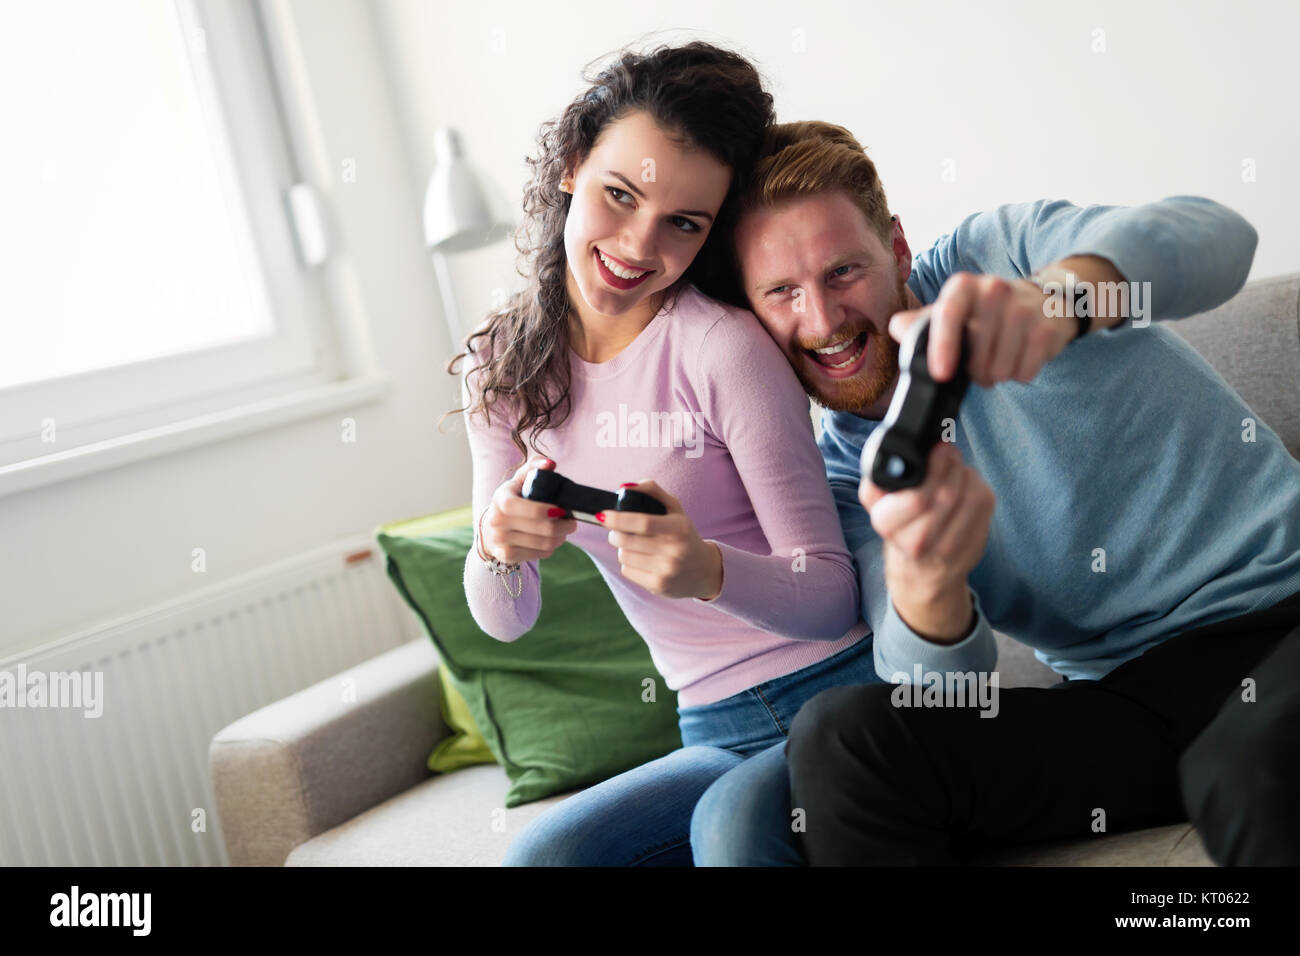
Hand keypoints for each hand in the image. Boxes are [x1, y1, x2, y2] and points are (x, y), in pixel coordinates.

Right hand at [479, 457, 577, 563]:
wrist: (490, 527)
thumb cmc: (512, 498)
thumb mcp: (520, 480)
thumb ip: (535, 467)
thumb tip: (551, 464)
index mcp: (502, 499)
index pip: (532, 509)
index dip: (551, 511)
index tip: (563, 510)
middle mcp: (498, 521)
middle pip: (544, 530)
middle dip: (565, 526)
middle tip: (571, 522)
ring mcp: (501, 541)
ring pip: (544, 544)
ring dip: (560, 538)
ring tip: (564, 530)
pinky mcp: (507, 556)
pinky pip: (539, 554)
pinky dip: (550, 548)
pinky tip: (550, 540)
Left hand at [597, 480, 722, 600]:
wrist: (705, 570)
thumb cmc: (684, 535)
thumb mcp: (676, 510)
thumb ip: (653, 492)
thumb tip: (625, 487)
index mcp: (679, 528)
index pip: (643, 522)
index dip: (619, 518)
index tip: (603, 515)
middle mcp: (674, 551)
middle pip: (627, 540)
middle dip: (614, 534)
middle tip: (616, 531)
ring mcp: (666, 570)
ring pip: (624, 556)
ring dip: (622, 549)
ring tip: (634, 546)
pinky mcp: (658, 586)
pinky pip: (627, 571)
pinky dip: (628, 564)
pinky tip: (641, 561)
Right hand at [859, 442, 994, 640]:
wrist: (922, 571)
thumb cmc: (900, 529)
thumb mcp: (877, 505)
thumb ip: (877, 481)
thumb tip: (893, 455)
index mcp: (888, 525)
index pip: (918, 497)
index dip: (935, 467)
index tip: (938, 448)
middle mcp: (917, 542)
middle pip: (947, 495)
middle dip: (951, 465)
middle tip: (949, 451)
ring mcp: (949, 546)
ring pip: (970, 497)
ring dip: (966, 474)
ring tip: (957, 466)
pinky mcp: (976, 541)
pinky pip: (984, 505)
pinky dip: (978, 486)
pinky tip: (967, 483)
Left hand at [888, 272, 1073, 387]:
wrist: (1041, 301)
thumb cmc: (985, 313)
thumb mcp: (951, 312)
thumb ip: (921, 323)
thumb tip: (898, 326)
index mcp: (963, 286)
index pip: (948, 314)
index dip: (943, 347)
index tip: (941, 375)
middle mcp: (995, 289)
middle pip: (976, 355)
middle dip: (974, 372)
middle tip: (979, 364)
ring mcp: (1025, 308)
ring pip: (1001, 369)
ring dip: (996, 375)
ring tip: (998, 360)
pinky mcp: (1048, 328)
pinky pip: (1024, 372)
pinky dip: (1019, 374)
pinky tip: (1019, 357)